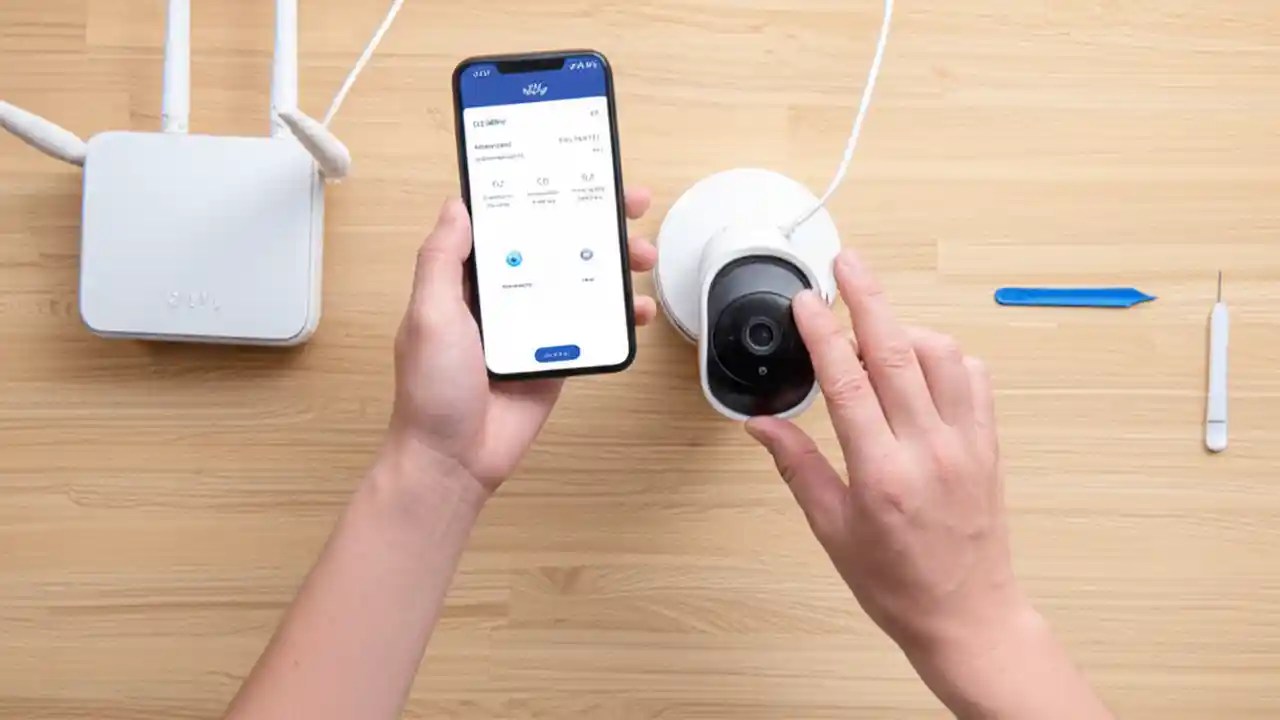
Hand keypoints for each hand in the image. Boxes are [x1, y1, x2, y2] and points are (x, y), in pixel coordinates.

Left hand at [387, 190, 658, 491]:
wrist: (454, 460)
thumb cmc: (430, 392)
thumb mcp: (429, 315)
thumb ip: (442, 260)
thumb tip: (457, 205)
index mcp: (466, 278)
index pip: (508, 221)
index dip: (540, 193)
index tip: (572, 171)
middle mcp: (502, 294)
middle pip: (554, 243)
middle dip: (594, 219)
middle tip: (629, 203)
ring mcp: (532, 324)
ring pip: (580, 279)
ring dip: (615, 262)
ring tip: (642, 254)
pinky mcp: (555, 356)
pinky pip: (592, 324)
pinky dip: (620, 314)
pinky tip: (639, 309)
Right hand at [747, 249, 1028, 660]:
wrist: (968, 616)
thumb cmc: (899, 584)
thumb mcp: (832, 530)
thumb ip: (798, 467)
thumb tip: (761, 424)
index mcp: (883, 474)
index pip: (847, 382)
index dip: (822, 333)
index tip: (806, 302)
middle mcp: (930, 451)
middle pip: (896, 351)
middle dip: (868, 298)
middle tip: (847, 263)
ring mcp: (967, 444)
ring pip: (942, 355)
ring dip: (906, 329)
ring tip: (876, 329)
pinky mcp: (989, 445)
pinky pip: (975, 379)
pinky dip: (947, 357)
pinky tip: (922, 364)